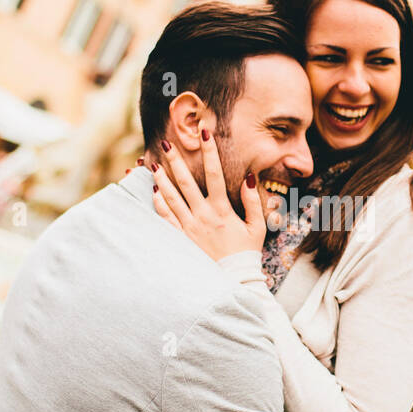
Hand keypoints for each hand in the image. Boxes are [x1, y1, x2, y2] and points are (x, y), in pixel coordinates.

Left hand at [152, 127, 266, 260]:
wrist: (233, 280)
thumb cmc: (246, 252)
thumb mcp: (258, 226)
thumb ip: (253, 201)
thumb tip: (248, 177)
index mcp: (223, 210)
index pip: (215, 173)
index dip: (210, 150)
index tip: (205, 131)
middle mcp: (203, 215)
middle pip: (186, 182)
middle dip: (176, 161)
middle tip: (166, 143)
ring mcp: (189, 227)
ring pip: (171, 198)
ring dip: (162, 179)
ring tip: (154, 164)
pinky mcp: (181, 238)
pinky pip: (166, 218)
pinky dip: (159, 204)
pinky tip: (154, 191)